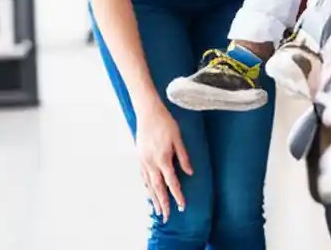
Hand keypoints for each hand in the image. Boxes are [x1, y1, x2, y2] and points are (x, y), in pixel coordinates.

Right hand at [135, 103, 191, 222]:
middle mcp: (151, 163)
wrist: (148, 113)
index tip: (182, 206)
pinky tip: (149, 193)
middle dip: (164, 203)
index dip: (178, 195)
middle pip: (158, 188)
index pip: (172, 182)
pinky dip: (146, 188)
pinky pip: (143, 177)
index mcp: (163, 159)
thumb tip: (190, 172)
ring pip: (149, 185)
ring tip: (158, 211)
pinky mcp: (139, 158)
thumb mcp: (178, 138)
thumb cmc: (166, 123)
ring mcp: (143, 162)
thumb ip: (184, 156)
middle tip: (168, 217)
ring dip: (154, 199)